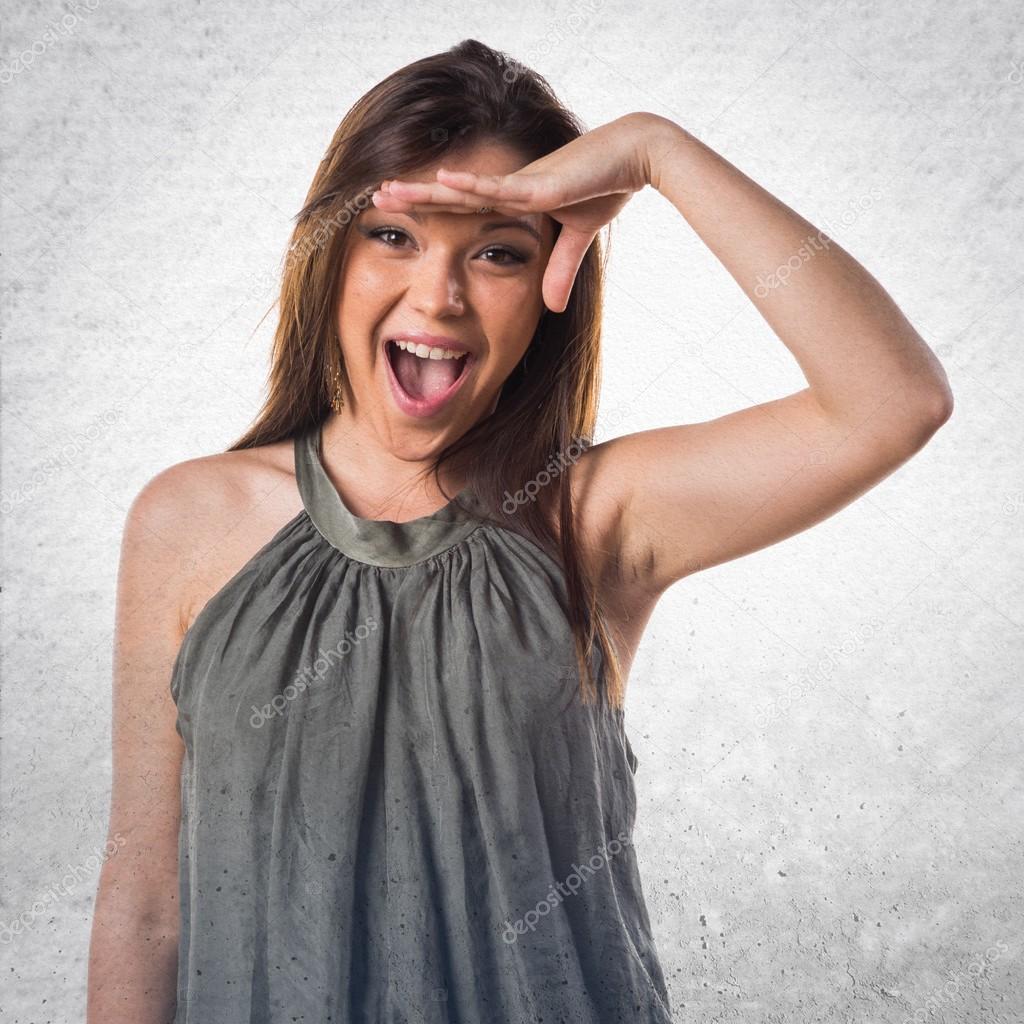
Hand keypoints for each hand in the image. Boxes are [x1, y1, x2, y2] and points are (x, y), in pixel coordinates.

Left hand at [370, 112, 674, 312]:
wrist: (633, 159)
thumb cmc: (605, 187)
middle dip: (412, 198)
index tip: (399, 214)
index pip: (462, 210)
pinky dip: (471, 185)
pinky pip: (499, 188)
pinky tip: (442, 180)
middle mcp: (508, 190)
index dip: (430, 210)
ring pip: (461, 190)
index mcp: (513, 201)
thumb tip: (552, 307)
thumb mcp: (576, 239)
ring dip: (424, 191)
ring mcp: (520, 185)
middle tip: (374, 199)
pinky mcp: (538, 186)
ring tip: (387, 191)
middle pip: (450, 197)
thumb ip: (560, 270)